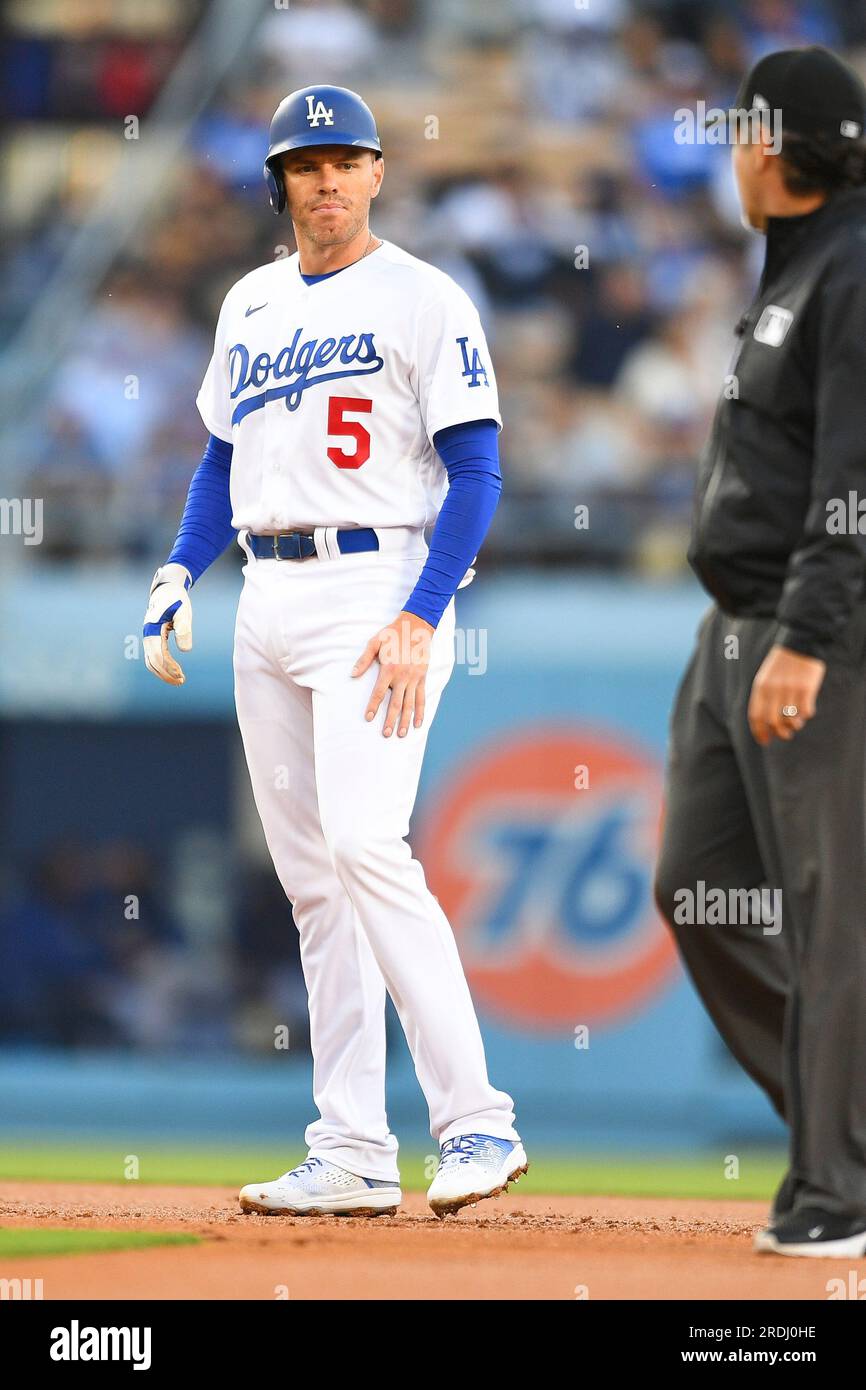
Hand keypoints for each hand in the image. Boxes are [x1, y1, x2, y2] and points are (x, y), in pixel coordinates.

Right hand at [143, 563, 192, 685]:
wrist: (167, 591)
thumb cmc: (176, 600)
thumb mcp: (183, 612)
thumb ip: (184, 629)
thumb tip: (185, 651)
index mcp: (152, 629)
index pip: (157, 655)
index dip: (168, 667)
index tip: (181, 675)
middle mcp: (147, 635)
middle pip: (152, 662)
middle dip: (166, 674)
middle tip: (182, 681)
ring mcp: (148, 638)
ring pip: (150, 662)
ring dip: (163, 673)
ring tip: (179, 680)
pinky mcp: (152, 639)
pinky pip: (153, 657)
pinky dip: (161, 667)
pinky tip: (173, 670)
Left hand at [352, 609, 434, 736]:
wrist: (416, 627)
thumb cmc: (392, 634)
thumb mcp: (375, 643)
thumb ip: (364, 660)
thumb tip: (352, 674)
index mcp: (389, 669)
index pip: (379, 693)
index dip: (373, 706)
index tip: (368, 718)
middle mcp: (403, 677)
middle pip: (395, 703)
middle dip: (390, 720)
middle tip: (386, 734)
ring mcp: (414, 679)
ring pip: (409, 704)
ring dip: (405, 720)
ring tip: (401, 734)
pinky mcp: (422, 678)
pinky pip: (421, 698)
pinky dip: (420, 711)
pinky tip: (417, 723)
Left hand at [747, 644, 825, 745]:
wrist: (800, 643)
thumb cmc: (783, 664)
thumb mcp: (766, 677)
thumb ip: (764, 697)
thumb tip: (769, 724)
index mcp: (760, 687)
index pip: (755, 716)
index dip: (759, 732)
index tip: (765, 741)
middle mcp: (773, 690)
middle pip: (773, 722)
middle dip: (779, 733)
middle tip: (785, 735)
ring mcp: (790, 689)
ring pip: (790, 719)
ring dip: (793, 726)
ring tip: (796, 724)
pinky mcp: (806, 688)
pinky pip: (805, 711)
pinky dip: (806, 715)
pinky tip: (806, 711)